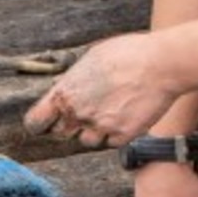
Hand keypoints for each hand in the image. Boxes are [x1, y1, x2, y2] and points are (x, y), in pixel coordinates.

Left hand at [22, 33, 175, 148]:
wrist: (161, 64)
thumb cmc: (128, 54)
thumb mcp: (91, 58)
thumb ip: (72, 80)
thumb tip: (60, 87)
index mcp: (66, 93)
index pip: (36, 122)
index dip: (38, 124)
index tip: (43, 123)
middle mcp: (79, 114)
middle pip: (61, 134)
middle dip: (70, 124)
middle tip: (87, 110)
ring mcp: (100, 128)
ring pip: (87, 141)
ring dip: (94, 131)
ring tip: (111, 110)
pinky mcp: (121, 137)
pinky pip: (111, 142)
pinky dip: (116, 133)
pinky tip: (126, 114)